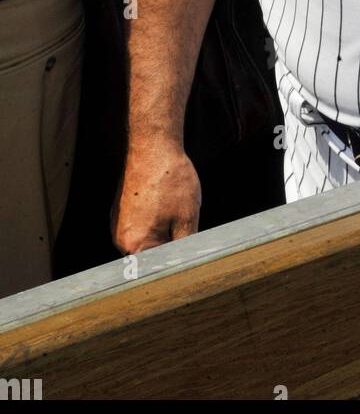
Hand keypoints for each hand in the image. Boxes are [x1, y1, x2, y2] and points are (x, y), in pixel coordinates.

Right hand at [111, 139, 201, 253]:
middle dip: (170, 243)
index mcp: (135, 245)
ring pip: (147, 237)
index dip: (177, 260)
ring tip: (173, 207)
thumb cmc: (170, 180)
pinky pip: (140, 223)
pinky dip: (154, 217)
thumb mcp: (187, 217)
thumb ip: (184, 247)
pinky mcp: (120, 210)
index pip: (159, 267)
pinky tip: (164, 200)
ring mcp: (118, 223)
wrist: (152, 146)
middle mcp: (120, 238)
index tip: (188, 249)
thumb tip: (186, 263)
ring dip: (163, 229)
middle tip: (183, 220)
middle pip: (152, 254)